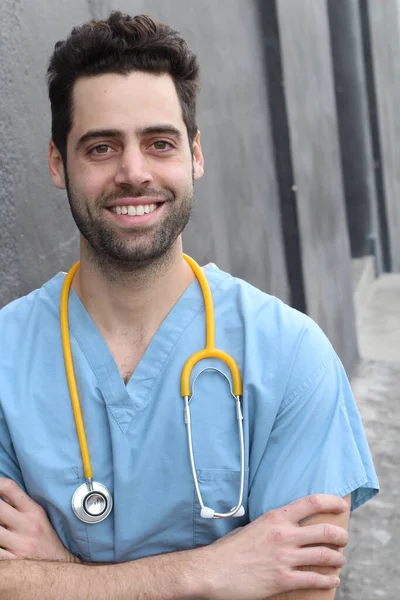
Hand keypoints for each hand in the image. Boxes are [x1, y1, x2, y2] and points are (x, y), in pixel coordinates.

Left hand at [0, 478, 78, 561]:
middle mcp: (26, 525)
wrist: (59, 562)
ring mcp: (19, 544)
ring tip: (0, 525)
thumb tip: (0, 494)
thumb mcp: (38, 515)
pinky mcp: (14, 561)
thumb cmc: (45, 537)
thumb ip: (19, 504)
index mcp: (33, 510)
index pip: (10, 488)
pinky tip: (0, 542)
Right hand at [198, 494, 348, 599]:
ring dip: (338, 559)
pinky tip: (331, 580)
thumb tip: (285, 528)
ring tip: (340, 560)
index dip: (331, 502)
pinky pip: (314, 579)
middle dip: (341, 536)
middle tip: (344, 539)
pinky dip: (328, 580)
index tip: (341, 505)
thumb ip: (272, 526)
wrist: (213, 570)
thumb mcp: (252, 526)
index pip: (311, 503)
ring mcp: (285, 558)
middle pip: (325, 532)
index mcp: (275, 518)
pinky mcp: (283, 580)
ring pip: (325, 556)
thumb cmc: (229, 549)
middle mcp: (284, 535)